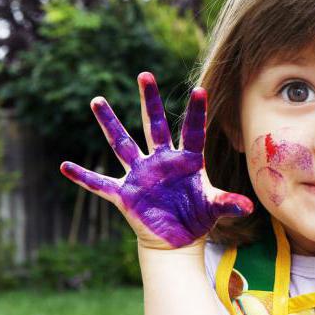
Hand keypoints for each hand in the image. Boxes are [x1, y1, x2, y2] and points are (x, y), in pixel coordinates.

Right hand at [60, 72, 252, 249]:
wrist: (177, 239)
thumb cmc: (198, 218)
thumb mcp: (214, 209)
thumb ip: (228, 203)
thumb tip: (249, 207)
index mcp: (186, 161)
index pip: (192, 131)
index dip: (195, 113)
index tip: (199, 89)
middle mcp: (161, 161)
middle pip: (154, 125)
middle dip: (148, 101)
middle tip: (145, 74)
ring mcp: (141, 174)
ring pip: (123, 144)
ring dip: (110, 124)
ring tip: (97, 100)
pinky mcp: (125, 193)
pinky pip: (100, 183)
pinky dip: (84, 177)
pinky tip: (65, 166)